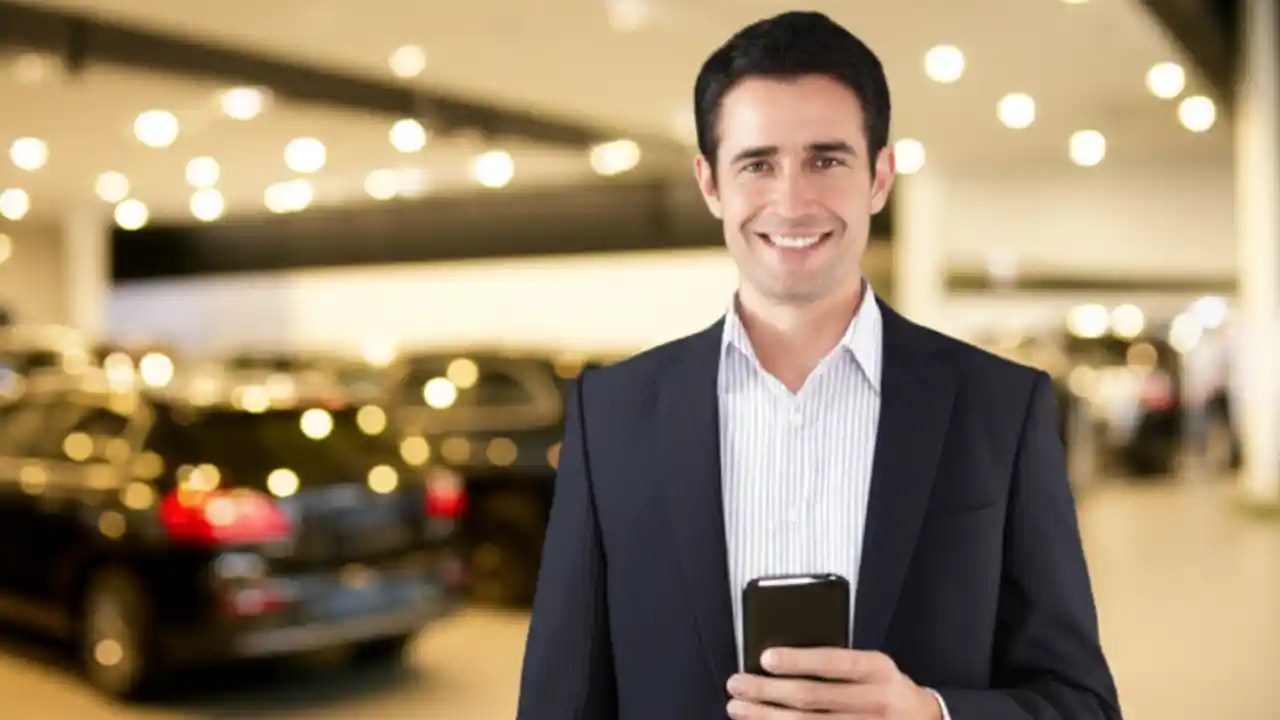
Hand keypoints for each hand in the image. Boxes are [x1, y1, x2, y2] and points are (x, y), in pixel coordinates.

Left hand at [726, 648, 941, 718]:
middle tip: (736, 684)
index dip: (799, 660)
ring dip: (767, 718)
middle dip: (769, 691)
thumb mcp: (872, 667)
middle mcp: (877, 701)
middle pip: (814, 697)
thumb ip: (836, 663)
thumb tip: (778, 660)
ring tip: (738, 708)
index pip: (835, 662)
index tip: (765, 657)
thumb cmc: (884, 688)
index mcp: (879, 670)